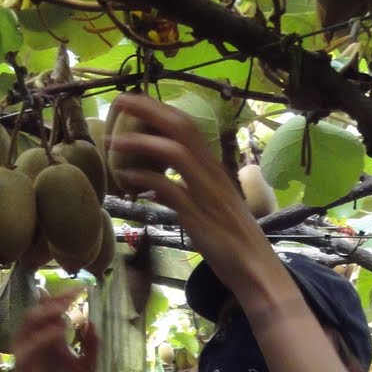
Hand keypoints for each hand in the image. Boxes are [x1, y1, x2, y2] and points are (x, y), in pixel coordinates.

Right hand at [13, 293, 98, 371]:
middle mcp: (35, 342)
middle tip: (72, 294)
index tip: (83, 289)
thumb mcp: (87, 366)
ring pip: (27, 324)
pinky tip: (60, 331)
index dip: (63, 298)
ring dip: (45, 313)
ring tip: (64, 307)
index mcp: (49, 339)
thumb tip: (91, 322)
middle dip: (53, 300)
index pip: (51, 311)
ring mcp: (27, 353)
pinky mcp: (23, 367)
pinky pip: (28, 347)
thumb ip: (91, 345)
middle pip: (37, 311)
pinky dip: (43, 337)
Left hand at [107, 94, 298, 316]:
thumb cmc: (232, 242)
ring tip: (114, 141)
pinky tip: (126, 179)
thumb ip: (183, 192)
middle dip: (150, 109)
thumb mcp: (205, 209)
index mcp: (214, 169)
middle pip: (182, 127)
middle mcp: (212, 174)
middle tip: (119, 100)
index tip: (132, 100)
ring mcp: (207, 194)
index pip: (187, 125)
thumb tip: (156, 185)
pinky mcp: (200, 217)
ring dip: (143, 142)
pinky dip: (146, 180)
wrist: (257, 271)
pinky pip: (171, 190)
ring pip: (177, 152)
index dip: (159, 109)